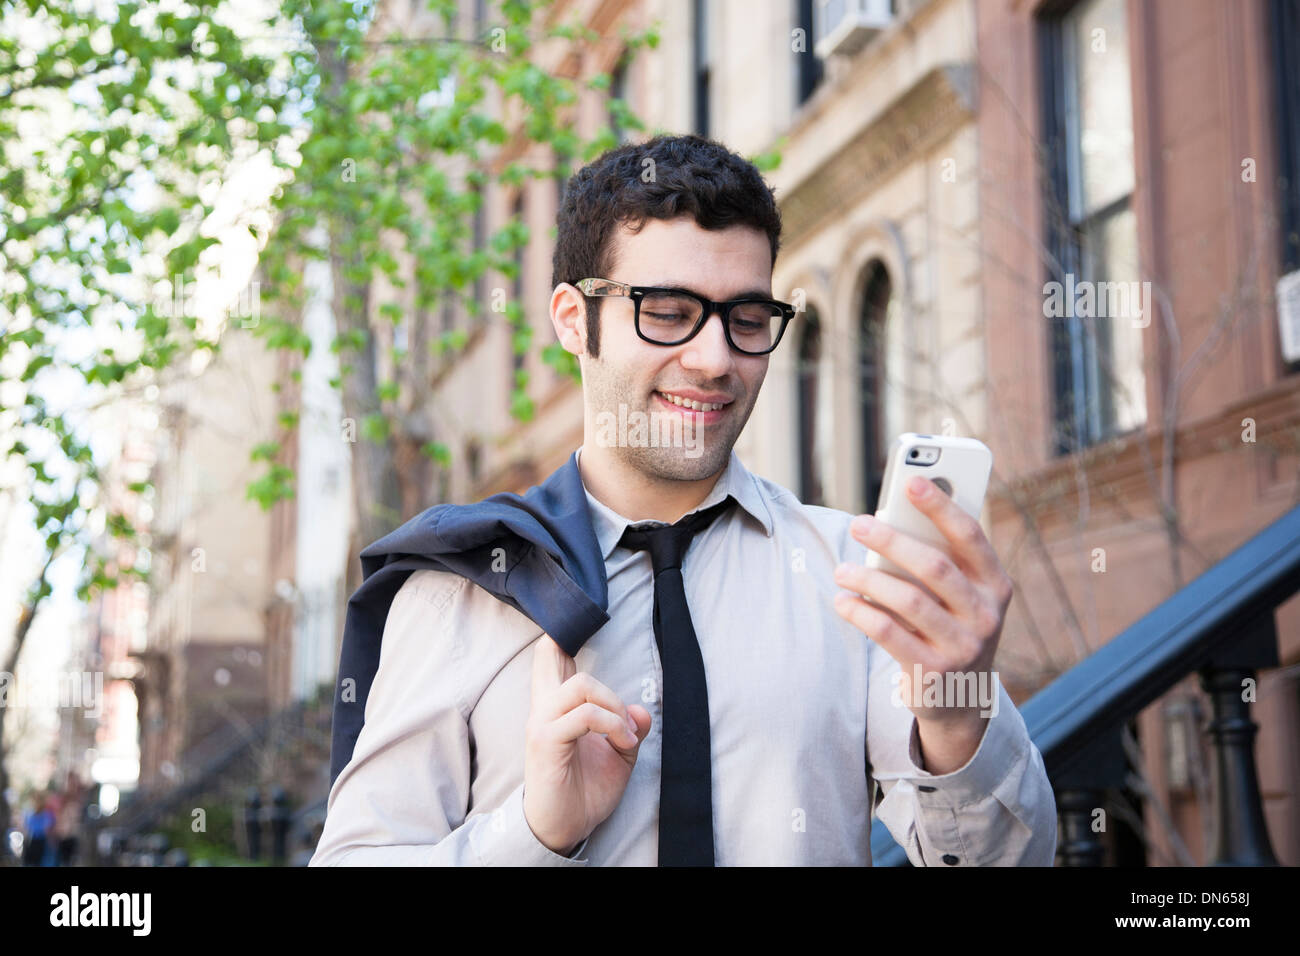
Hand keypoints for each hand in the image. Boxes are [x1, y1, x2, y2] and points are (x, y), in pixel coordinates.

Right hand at [522, 635, 650, 853]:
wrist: (565, 828)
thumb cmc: (585, 790)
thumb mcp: (619, 755)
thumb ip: (629, 728)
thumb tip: (643, 710)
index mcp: (556, 707)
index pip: (548, 659)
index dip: (557, 637)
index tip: (571, 624)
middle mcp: (543, 709)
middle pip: (557, 657)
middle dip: (604, 681)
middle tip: (626, 721)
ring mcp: (542, 723)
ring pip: (582, 685)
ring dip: (615, 706)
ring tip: (626, 734)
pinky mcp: (546, 741)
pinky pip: (585, 715)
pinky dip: (612, 724)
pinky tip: (623, 741)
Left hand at [832, 476, 1013, 767]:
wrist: (960, 699)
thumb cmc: (949, 626)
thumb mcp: (958, 596)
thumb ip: (935, 561)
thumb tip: (886, 520)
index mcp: (996, 585)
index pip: (970, 536)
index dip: (941, 506)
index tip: (911, 482)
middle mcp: (986, 615)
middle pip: (934, 566)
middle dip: (892, 540)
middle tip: (857, 524)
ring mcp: (962, 646)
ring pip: (908, 600)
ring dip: (868, 579)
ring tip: (842, 570)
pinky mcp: (933, 672)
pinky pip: (889, 633)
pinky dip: (861, 613)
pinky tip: (842, 602)